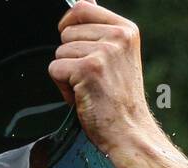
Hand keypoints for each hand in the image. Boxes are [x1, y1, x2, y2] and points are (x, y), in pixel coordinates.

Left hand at [49, 2, 161, 163]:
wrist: (131, 134)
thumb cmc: (121, 104)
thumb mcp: (118, 59)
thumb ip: (101, 33)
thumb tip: (84, 4)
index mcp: (126, 30)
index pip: (83, 7)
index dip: (69, 24)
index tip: (71, 41)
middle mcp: (117, 37)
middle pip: (67, 32)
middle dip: (70, 58)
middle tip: (91, 81)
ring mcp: (103, 52)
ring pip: (60, 52)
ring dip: (67, 76)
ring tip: (89, 91)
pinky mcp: (88, 70)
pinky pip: (55, 69)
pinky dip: (63, 89)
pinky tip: (82, 99)